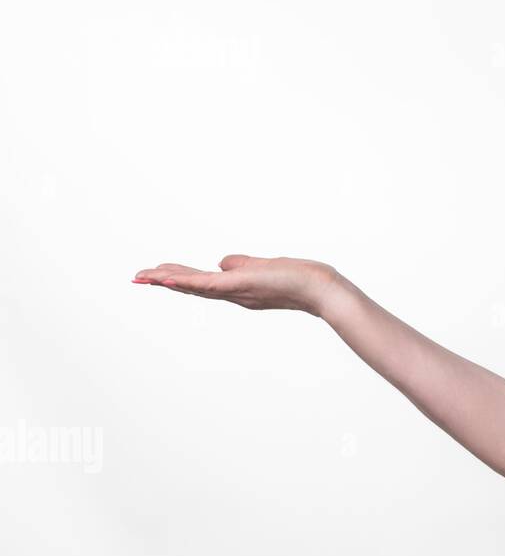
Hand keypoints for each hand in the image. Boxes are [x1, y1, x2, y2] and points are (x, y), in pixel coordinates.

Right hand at [132, 254, 341, 316]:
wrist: (318, 288)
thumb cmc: (295, 278)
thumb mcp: (260, 267)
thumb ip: (238, 264)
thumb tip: (220, 261)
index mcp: (233, 288)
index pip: (198, 282)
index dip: (174, 279)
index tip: (150, 275)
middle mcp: (230, 293)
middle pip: (190, 286)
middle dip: (162, 281)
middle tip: (135, 278)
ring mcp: (235, 291)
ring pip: (194, 286)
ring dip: (167, 281)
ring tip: (143, 277)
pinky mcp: (242, 286)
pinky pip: (209, 285)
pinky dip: (188, 283)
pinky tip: (169, 281)